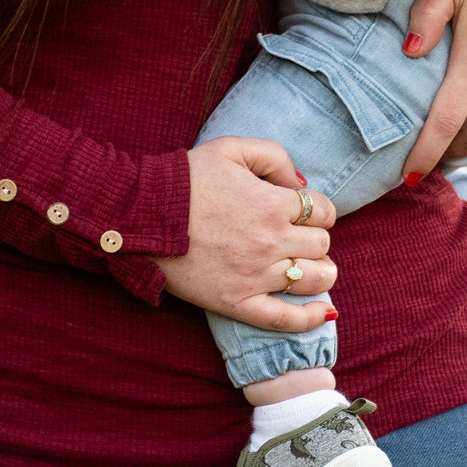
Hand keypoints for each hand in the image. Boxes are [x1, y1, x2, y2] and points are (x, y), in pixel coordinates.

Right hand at [153, 137, 340, 329]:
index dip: (317, 209)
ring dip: (322, 272)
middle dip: (315, 237)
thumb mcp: (231, 148)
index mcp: (273, 204)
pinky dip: (309, 318)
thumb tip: (300, 183)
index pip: (323, 211)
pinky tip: (324, 314)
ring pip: (314, 279)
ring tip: (312, 267)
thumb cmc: (185, 179)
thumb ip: (274, 157)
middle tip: (297, 236)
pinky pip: (284, 318)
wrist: (143, 215)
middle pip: (321, 245)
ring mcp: (256, 276)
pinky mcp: (237, 302)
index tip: (301, 211)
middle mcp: (272, 242)